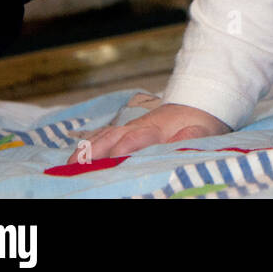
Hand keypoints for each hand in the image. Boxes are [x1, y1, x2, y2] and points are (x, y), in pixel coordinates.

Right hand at [65, 103, 229, 164]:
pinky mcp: (125, 131)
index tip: (115, 159)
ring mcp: (129, 127)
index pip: (137, 138)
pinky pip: (102, 137)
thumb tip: (179, 145)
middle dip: (96, 151)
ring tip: (70, 167)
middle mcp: (138, 126)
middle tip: (80, 167)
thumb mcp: (202, 131)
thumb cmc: (200, 123)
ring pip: (104, 137)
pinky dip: (88, 147)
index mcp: (158, 128)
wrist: (198, 104)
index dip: (125, 148)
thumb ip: (190, 138)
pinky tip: (75, 159)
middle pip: (113, 137)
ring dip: (87, 151)